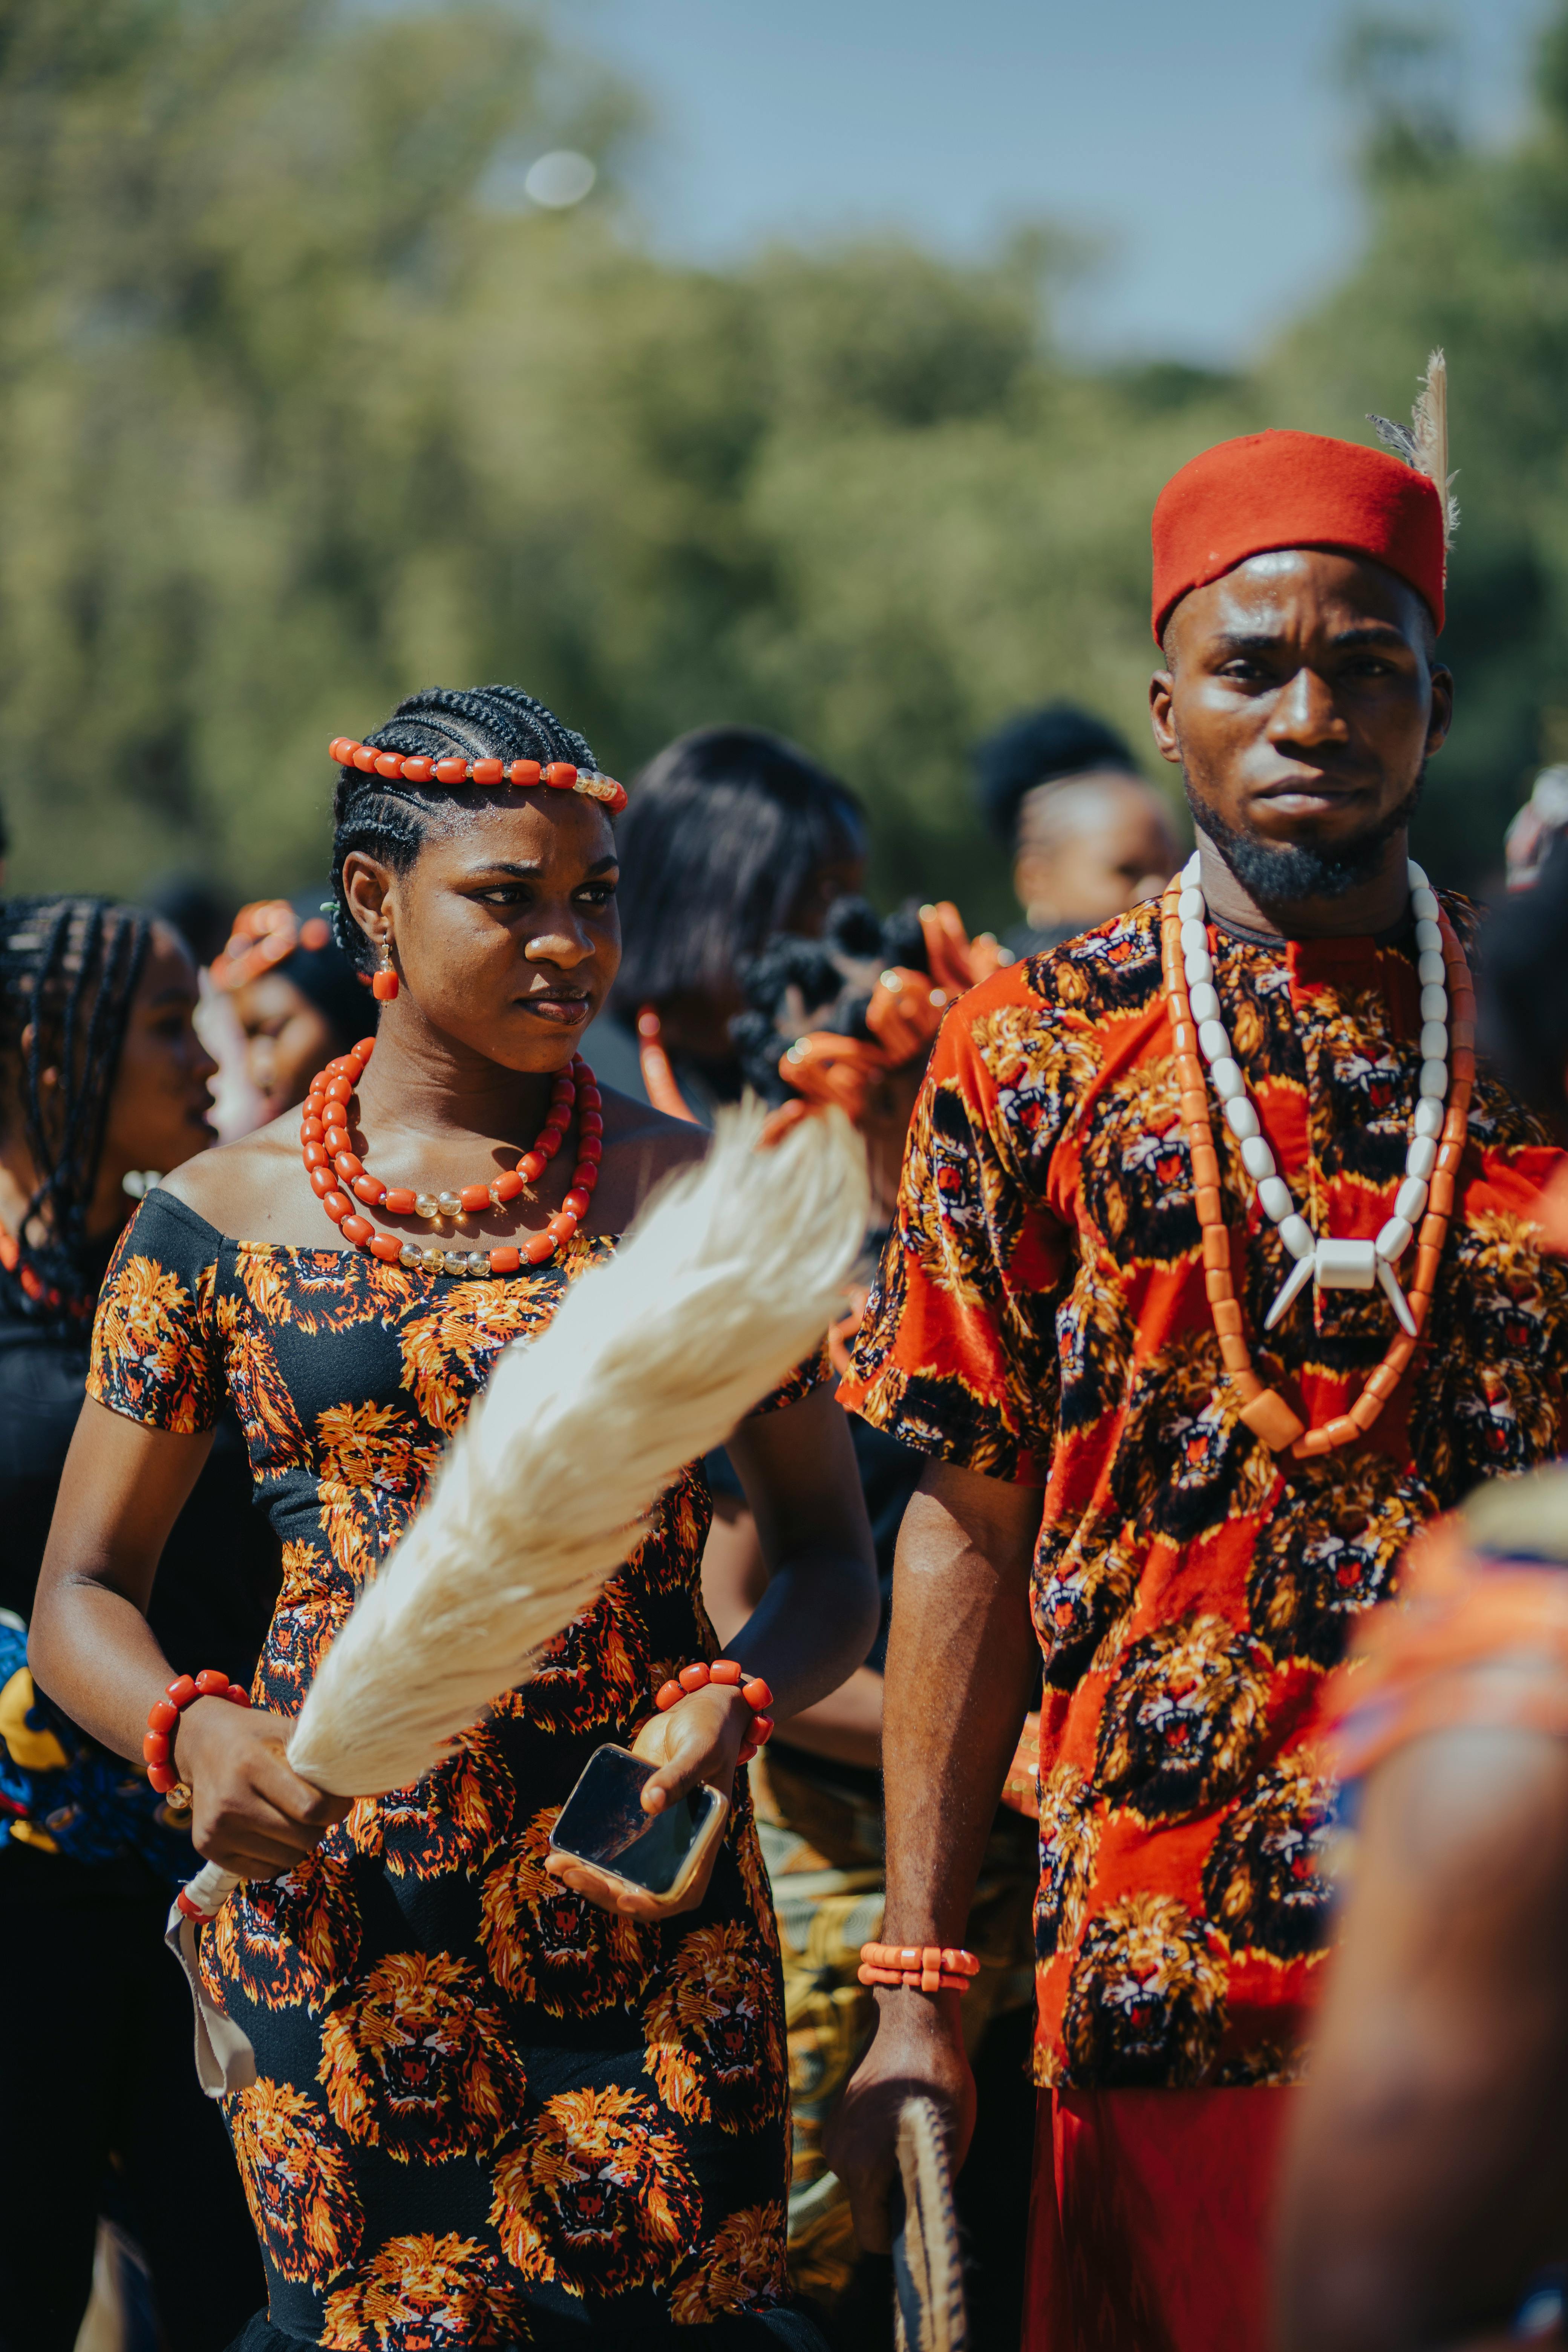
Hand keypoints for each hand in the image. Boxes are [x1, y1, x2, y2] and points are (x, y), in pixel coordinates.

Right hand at [173, 1698, 351, 1877]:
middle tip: (315, 1808)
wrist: (199, 1741)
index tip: (340, 1799)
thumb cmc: (256, 1736)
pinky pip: (263, 1872)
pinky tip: (271, 1831)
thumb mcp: (291, 1733)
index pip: (311, 1808)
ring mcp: (216, 1828)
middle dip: (320, 1825)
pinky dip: (277, 1857)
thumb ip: (332, 1760)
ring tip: (291, 1817)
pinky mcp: (206, 1848)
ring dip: (300, 1843)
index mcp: (252, 1765)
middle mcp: (231, 1800)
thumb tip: (387, 1786)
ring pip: (287, 1859)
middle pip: (302, 1838)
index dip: (337, 1808)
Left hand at [543, 1685, 749, 1921]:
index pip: (682, 1891)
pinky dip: (585, 1849)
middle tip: (570, 1872)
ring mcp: (652, 1831)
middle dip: (604, 1888)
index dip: (654, 1904)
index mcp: (702, 1840)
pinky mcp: (631, 1811)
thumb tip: (650, 1803)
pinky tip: (560, 1843)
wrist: (697, 1707)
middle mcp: (675, 1844)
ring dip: (589, 1875)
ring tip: (556, 1863)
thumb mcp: (700, 1749)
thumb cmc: (710, 1729)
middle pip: (641, 1888)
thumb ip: (679, 1775)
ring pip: (620, 1871)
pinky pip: (608, 1842)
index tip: (625, 1898)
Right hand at [823, 1993, 975, 2254]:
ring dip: (887, 2171)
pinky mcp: (836, 2119)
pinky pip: (858, 2155)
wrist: (912, 2020)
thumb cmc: (939, 2082)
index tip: (923, 2215)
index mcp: (864, 2169)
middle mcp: (839, 2157)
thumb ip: (927, 2192)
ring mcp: (834, 2135)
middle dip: (895, 2198)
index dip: (901, 2237)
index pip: (874, 2237)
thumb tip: (917, 2225)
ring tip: (913, 2132)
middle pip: (869, 2208)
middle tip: (925, 2162)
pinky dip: (877, 2149)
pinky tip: (897, 2118)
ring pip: (864, 2181)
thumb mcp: (949, 2146)